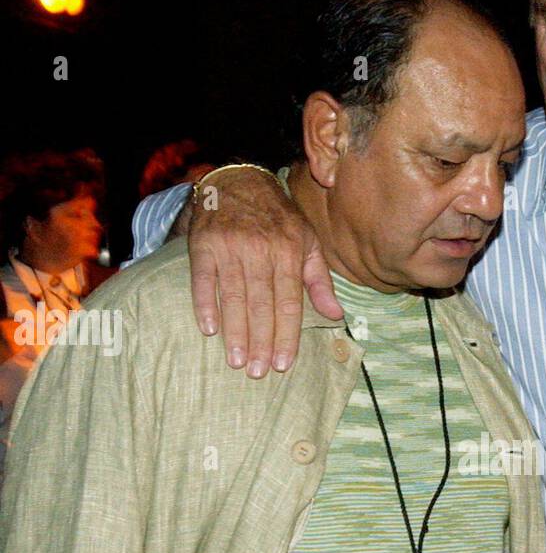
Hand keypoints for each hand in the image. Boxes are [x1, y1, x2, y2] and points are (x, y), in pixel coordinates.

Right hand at [188, 167, 342, 376]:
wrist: (238, 180)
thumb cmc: (278, 218)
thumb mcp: (307, 241)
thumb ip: (319, 281)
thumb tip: (336, 316)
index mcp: (289, 251)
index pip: (290, 302)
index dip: (287, 335)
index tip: (282, 364)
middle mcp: (261, 250)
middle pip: (262, 304)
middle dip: (261, 341)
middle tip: (258, 373)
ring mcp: (230, 247)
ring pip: (234, 296)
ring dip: (235, 332)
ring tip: (237, 361)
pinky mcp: (203, 244)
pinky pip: (203, 280)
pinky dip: (204, 304)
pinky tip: (208, 329)